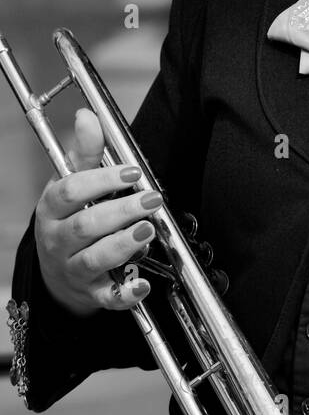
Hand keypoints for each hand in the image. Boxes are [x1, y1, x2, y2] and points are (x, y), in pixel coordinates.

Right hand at [34, 108, 159, 315]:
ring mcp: (73, 269)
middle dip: (120, 212)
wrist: (57, 272)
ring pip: (95, 259)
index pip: (70, 192)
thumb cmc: (70, 220)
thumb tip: (88, 116)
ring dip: (124, 244)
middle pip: (85, 226)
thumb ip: (85, 152)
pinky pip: (108, 297)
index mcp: (52, 209)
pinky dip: (126, 294)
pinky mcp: (92, 293)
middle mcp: (58, 240)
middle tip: (151, 199)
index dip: (101, 180)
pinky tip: (143, 284)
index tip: (133, 171)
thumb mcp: (71, 183)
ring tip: (148, 229)